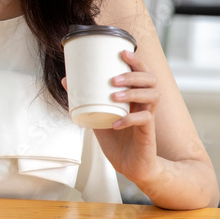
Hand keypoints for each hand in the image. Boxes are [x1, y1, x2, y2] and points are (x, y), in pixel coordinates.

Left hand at [62, 50, 162, 185]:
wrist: (131, 167)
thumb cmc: (117, 140)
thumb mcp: (97, 116)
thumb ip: (86, 100)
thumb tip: (67, 80)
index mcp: (136, 98)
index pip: (143, 74)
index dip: (136, 61)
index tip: (122, 51)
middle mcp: (145, 105)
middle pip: (152, 81)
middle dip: (134, 75)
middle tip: (114, 79)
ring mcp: (148, 119)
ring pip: (153, 97)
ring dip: (133, 93)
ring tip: (114, 95)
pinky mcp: (148, 134)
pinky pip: (145, 121)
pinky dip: (129, 119)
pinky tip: (115, 123)